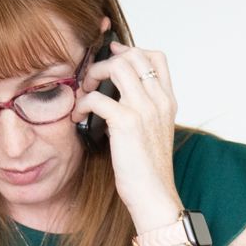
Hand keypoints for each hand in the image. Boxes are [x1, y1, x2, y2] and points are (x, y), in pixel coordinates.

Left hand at [75, 41, 184, 231]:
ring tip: (84, 92)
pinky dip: (81, 104)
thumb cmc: (149, 170)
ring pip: (117, 66)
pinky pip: (96, 97)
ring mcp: (144, 109)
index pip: (157, 57)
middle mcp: (159, 101)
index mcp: (167, 102)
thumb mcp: (153, 132)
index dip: (131, 50)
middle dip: (107, 61)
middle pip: (134, 55)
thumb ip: (143, 110)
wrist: (154, 195)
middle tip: (92, 78)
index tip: (113, 56)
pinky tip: (78, 117)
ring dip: (94, 75)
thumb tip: (118, 95)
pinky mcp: (127, 122)